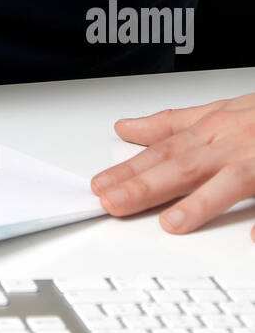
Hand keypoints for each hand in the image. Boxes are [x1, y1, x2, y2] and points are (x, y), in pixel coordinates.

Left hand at [91, 93, 254, 237]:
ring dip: (202, 203)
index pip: (162, 152)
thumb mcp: (217, 109)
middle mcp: (232, 144)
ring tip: (172, 223)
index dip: (129, 169)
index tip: (99, 186)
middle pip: (183, 165)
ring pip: (230, 181)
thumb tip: (126, 128)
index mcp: (212, 130)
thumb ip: (172, 122)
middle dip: (145, 185)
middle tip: (112, 203)